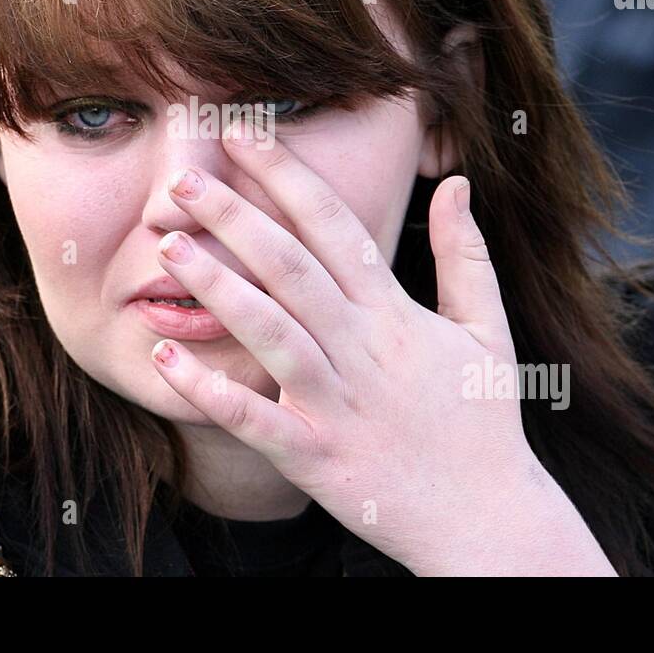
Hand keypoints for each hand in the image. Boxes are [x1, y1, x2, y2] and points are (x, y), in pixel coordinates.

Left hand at [148, 119, 614, 574]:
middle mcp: (363, 349)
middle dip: (237, 218)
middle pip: (292, 269)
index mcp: (395, 314)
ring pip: (271, 334)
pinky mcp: (316, 458)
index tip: (245, 133)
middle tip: (183, 179)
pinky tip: (165, 358)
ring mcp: (337, 404)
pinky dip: (210, 390)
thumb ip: (465, 254)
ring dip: (218, 289)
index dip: (289, 175)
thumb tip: (456, 184)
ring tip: (168, 250)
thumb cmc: (482, 421)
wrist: (488, 519)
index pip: (336, 226)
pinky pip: (255, 421)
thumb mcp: (488, 329)